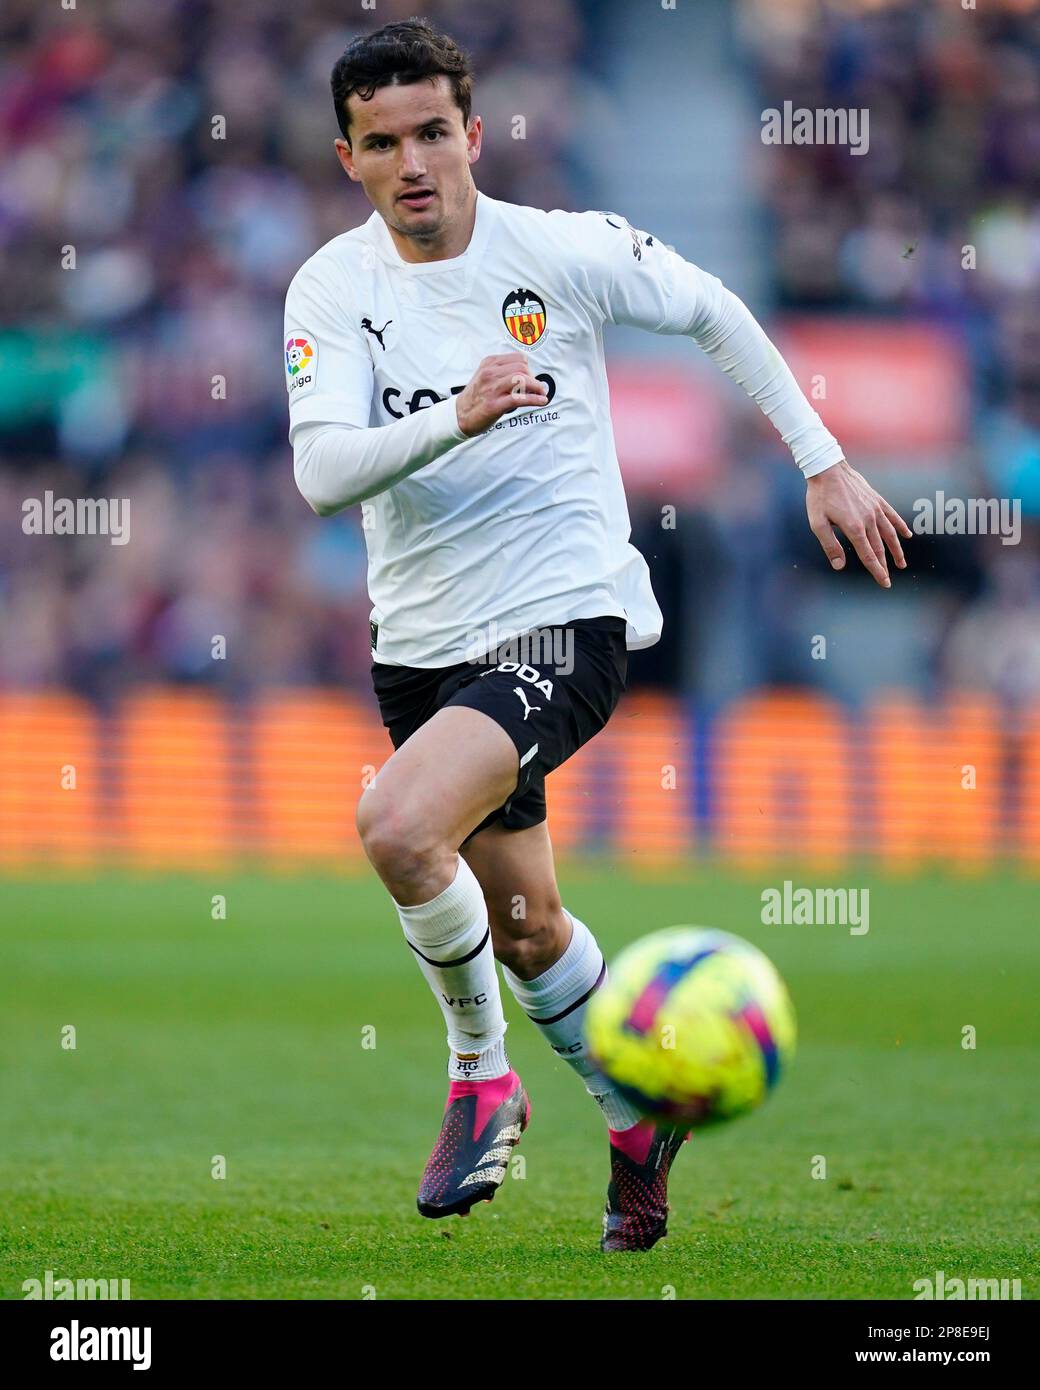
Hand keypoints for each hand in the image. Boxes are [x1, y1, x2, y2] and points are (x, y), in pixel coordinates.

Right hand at [455, 352, 549, 436]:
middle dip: (534, 378)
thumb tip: (528, 374)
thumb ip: (503, 372)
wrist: (459, 415)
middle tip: (536, 388)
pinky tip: (541, 401)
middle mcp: (490, 373)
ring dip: (537, 387)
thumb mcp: (485, 376)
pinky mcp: (494, 405)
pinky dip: (535, 399)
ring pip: (522, 380)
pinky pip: (520, 399)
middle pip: (523, 368)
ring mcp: (492, 389)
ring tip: (541, 394)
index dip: (529, 369)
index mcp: (489, 363)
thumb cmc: (476, 397)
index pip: (519, 359)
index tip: (531, 379)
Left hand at [806, 459, 911, 587]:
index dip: (877, 571)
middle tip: (888, 580)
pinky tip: (907, 535)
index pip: (868, 555)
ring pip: (890, 534)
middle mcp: (868, 519)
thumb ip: (829, 545)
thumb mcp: (817, 523)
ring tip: (902, 563)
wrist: (828, 469)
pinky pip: (892, 516)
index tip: (884, 583)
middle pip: (879, 548)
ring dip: (896, 550)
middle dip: (885, 566)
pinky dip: (900, 526)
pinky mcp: (877, 500)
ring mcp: (875, 509)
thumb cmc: (820, 497)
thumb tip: (839, 566)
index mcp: (854, 528)